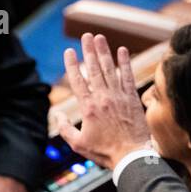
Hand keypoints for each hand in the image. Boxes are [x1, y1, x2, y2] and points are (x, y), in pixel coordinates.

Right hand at [54, 33, 151, 169]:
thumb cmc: (103, 152)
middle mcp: (103, 98)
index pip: (78, 81)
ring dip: (104, 51)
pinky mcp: (132, 98)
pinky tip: (121, 51)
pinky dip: (124, 63)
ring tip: (99, 37)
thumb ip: (65, 129)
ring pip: (110, 69)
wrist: (131, 156)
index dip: (72, 64)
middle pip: (94, 69)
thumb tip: (58, 115)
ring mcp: (119, 96)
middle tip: (85, 35)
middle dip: (88, 50)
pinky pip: (128, 76)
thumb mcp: (78, 144)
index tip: (68, 51)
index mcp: (88, 108)